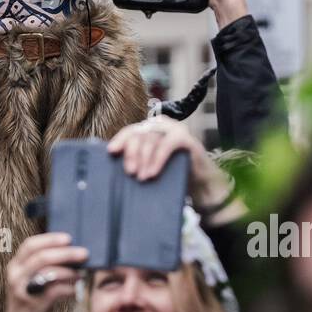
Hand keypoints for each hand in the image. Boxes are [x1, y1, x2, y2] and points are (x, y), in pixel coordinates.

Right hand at [1, 232, 87, 311]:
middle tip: (84, 253)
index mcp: (14, 266)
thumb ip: (42, 267)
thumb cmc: (30, 303)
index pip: (30, 244)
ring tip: (82, 272)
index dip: (50, 239)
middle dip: (65, 253)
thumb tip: (70, 251)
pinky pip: (56, 291)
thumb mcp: (29, 281)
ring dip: (69, 270)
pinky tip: (77, 289)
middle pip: (41, 256)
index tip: (68, 237)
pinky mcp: (34, 305)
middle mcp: (15, 276)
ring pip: (48, 272)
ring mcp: (23, 290)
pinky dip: (69, 288)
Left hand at [108, 115, 227, 210]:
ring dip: (145, 159)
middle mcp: (161, 126)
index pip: (131, 131)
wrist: (201, 185)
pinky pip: (168, 145)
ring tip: (141, 178)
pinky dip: (158, 159)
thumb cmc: (171, 175)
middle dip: (132, 153)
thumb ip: (137, 161)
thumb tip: (111, 166)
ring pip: (152, 139)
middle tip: (130, 172)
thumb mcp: (150, 166)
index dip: (120, 140)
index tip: (111, 152)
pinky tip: (153, 172)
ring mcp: (174, 129)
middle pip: (140, 134)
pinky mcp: (186, 138)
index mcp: (149, 130)